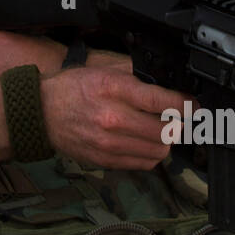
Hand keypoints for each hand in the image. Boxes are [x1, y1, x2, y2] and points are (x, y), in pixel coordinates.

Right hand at [40, 65, 194, 170]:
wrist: (41, 113)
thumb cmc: (72, 89)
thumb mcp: (103, 72)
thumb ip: (136, 78)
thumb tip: (168, 86)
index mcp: (114, 90)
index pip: (163, 101)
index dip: (186, 105)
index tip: (194, 106)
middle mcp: (113, 118)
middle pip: (167, 130)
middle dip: (178, 124)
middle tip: (178, 118)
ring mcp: (109, 143)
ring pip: (159, 150)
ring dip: (166, 141)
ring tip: (160, 130)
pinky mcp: (105, 160)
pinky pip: (143, 163)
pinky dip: (151, 154)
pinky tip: (144, 142)